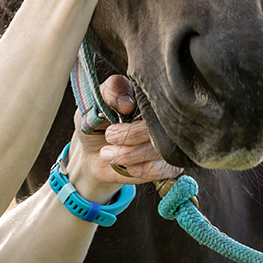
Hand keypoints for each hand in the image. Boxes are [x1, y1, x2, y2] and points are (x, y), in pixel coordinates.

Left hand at [65, 76, 179, 200]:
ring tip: (107, 153)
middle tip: (109, 136)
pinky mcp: (169, 165)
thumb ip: (110, 93)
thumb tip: (128, 104)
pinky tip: (125, 165)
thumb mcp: (96, 102)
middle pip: (160, 128)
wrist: (91, 155)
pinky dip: (139, 169)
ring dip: (128, 154)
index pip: (158, 102)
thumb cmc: (96, 123)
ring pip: (159, 151)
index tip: (116, 118)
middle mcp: (165, 120)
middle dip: (130, 135)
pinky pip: (160, 169)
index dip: (137, 112)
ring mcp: (171, 143)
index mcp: (151, 98)